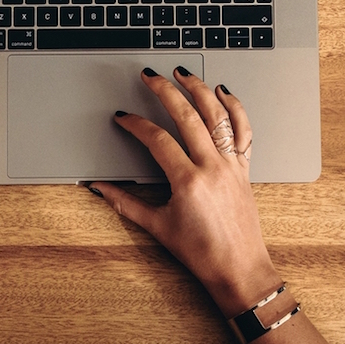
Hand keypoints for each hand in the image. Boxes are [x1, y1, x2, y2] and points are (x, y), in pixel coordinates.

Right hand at [91, 69, 279, 317]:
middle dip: (166, 92)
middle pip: (188, 116)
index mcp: (188, 181)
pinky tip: (224, 93)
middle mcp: (213, 167)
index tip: (123, 118)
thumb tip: (100, 188)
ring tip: (184, 74)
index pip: (157, 139)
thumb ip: (125, 203)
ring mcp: (231, 165)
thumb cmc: (201, 253)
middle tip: (150, 76)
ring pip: (219, 116)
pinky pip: (243, 131)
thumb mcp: (157, 227)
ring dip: (200, 90)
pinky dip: (235, 108)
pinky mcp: (244, 168)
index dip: (136, 125)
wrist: (239, 269)